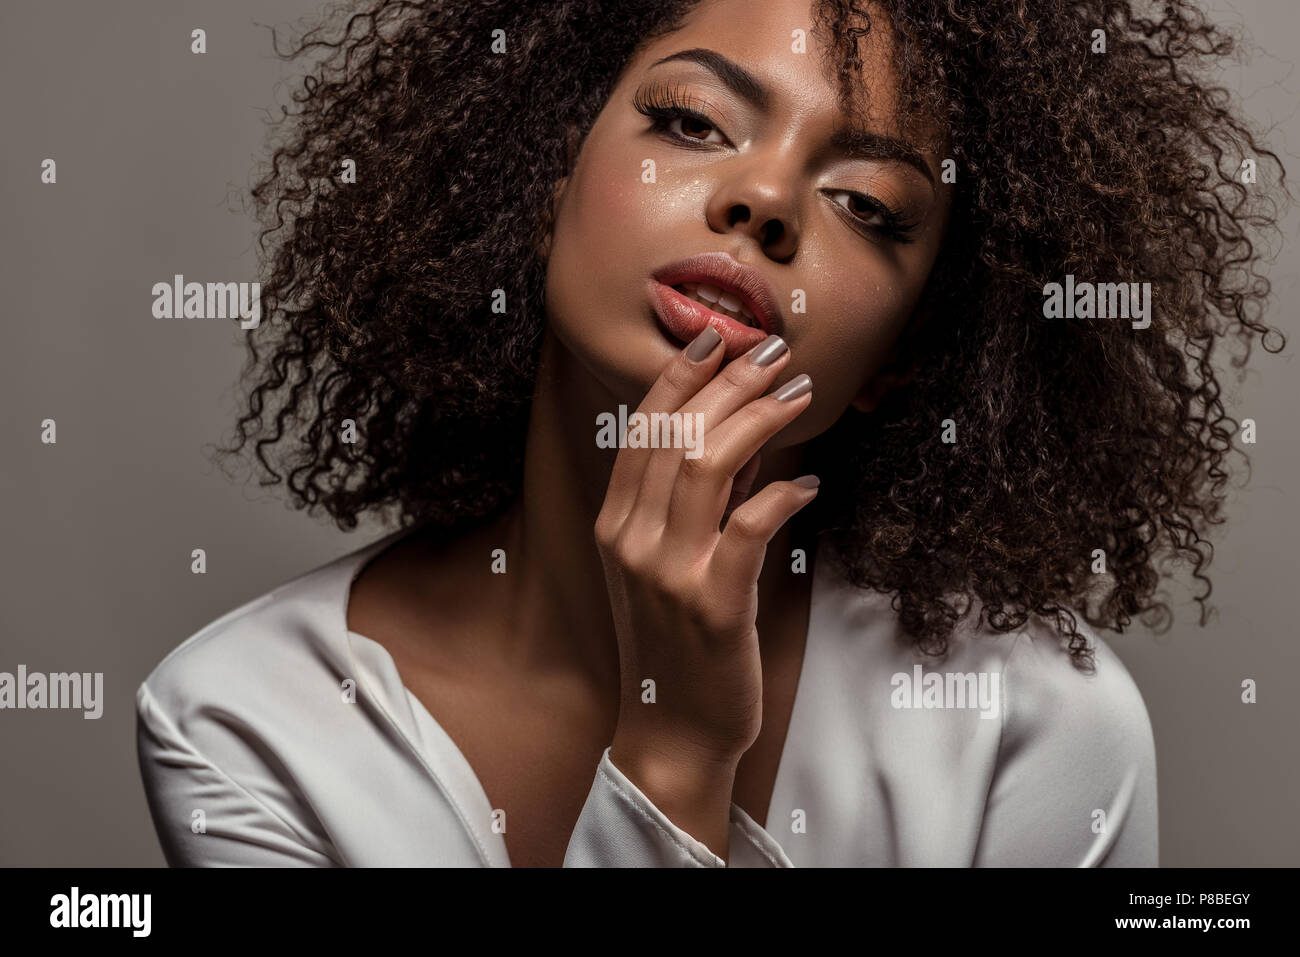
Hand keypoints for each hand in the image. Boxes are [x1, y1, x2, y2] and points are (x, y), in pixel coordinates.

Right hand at [594, 328, 815, 855]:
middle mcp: (631, 540)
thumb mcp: (665, 564)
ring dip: (757, 420)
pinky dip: (782, 495)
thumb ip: (690, 504)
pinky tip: (809, 482)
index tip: (718, 338)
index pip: (643, 430)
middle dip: (729, 383)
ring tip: (798, 394)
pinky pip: (750, 527)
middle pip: (678, 435)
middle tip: (774, 354)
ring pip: (707, 466)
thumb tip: (736, 436)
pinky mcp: (712, 604)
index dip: (681, 376)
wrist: (673, 730)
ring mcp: (668, 572)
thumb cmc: (676, 642)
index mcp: (615, 524)